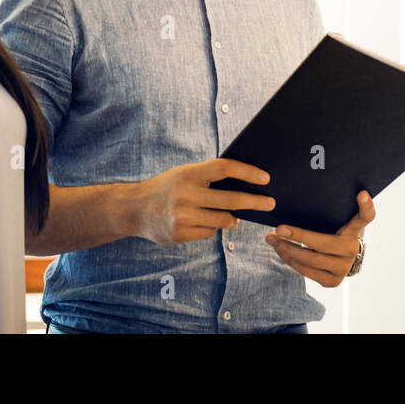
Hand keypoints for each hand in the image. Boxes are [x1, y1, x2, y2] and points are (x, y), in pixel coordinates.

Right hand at [129, 158, 274, 245]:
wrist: (134, 208)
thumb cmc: (166, 187)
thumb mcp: (184, 174)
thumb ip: (208, 177)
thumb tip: (244, 182)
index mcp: (188, 174)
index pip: (224, 168)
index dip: (247, 172)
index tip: (265, 178)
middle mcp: (186, 194)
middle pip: (230, 199)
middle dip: (254, 202)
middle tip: (270, 203)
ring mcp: (183, 217)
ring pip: (222, 220)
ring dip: (232, 218)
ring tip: (233, 216)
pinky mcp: (180, 235)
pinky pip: (209, 232)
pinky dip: (212, 228)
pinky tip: (203, 222)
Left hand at [265, 190, 375, 287]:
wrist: (344, 258)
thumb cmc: (337, 231)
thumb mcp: (340, 218)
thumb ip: (335, 208)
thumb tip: (320, 190)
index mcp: (356, 229)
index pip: (367, 216)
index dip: (366, 206)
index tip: (361, 193)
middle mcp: (353, 249)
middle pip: (324, 244)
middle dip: (298, 237)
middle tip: (279, 230)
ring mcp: (344, 268)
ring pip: (312, 261)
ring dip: (288, 250)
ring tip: (273, 240)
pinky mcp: (334, 281)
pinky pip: (308, 272)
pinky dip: (291, 261)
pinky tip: (281, 251)